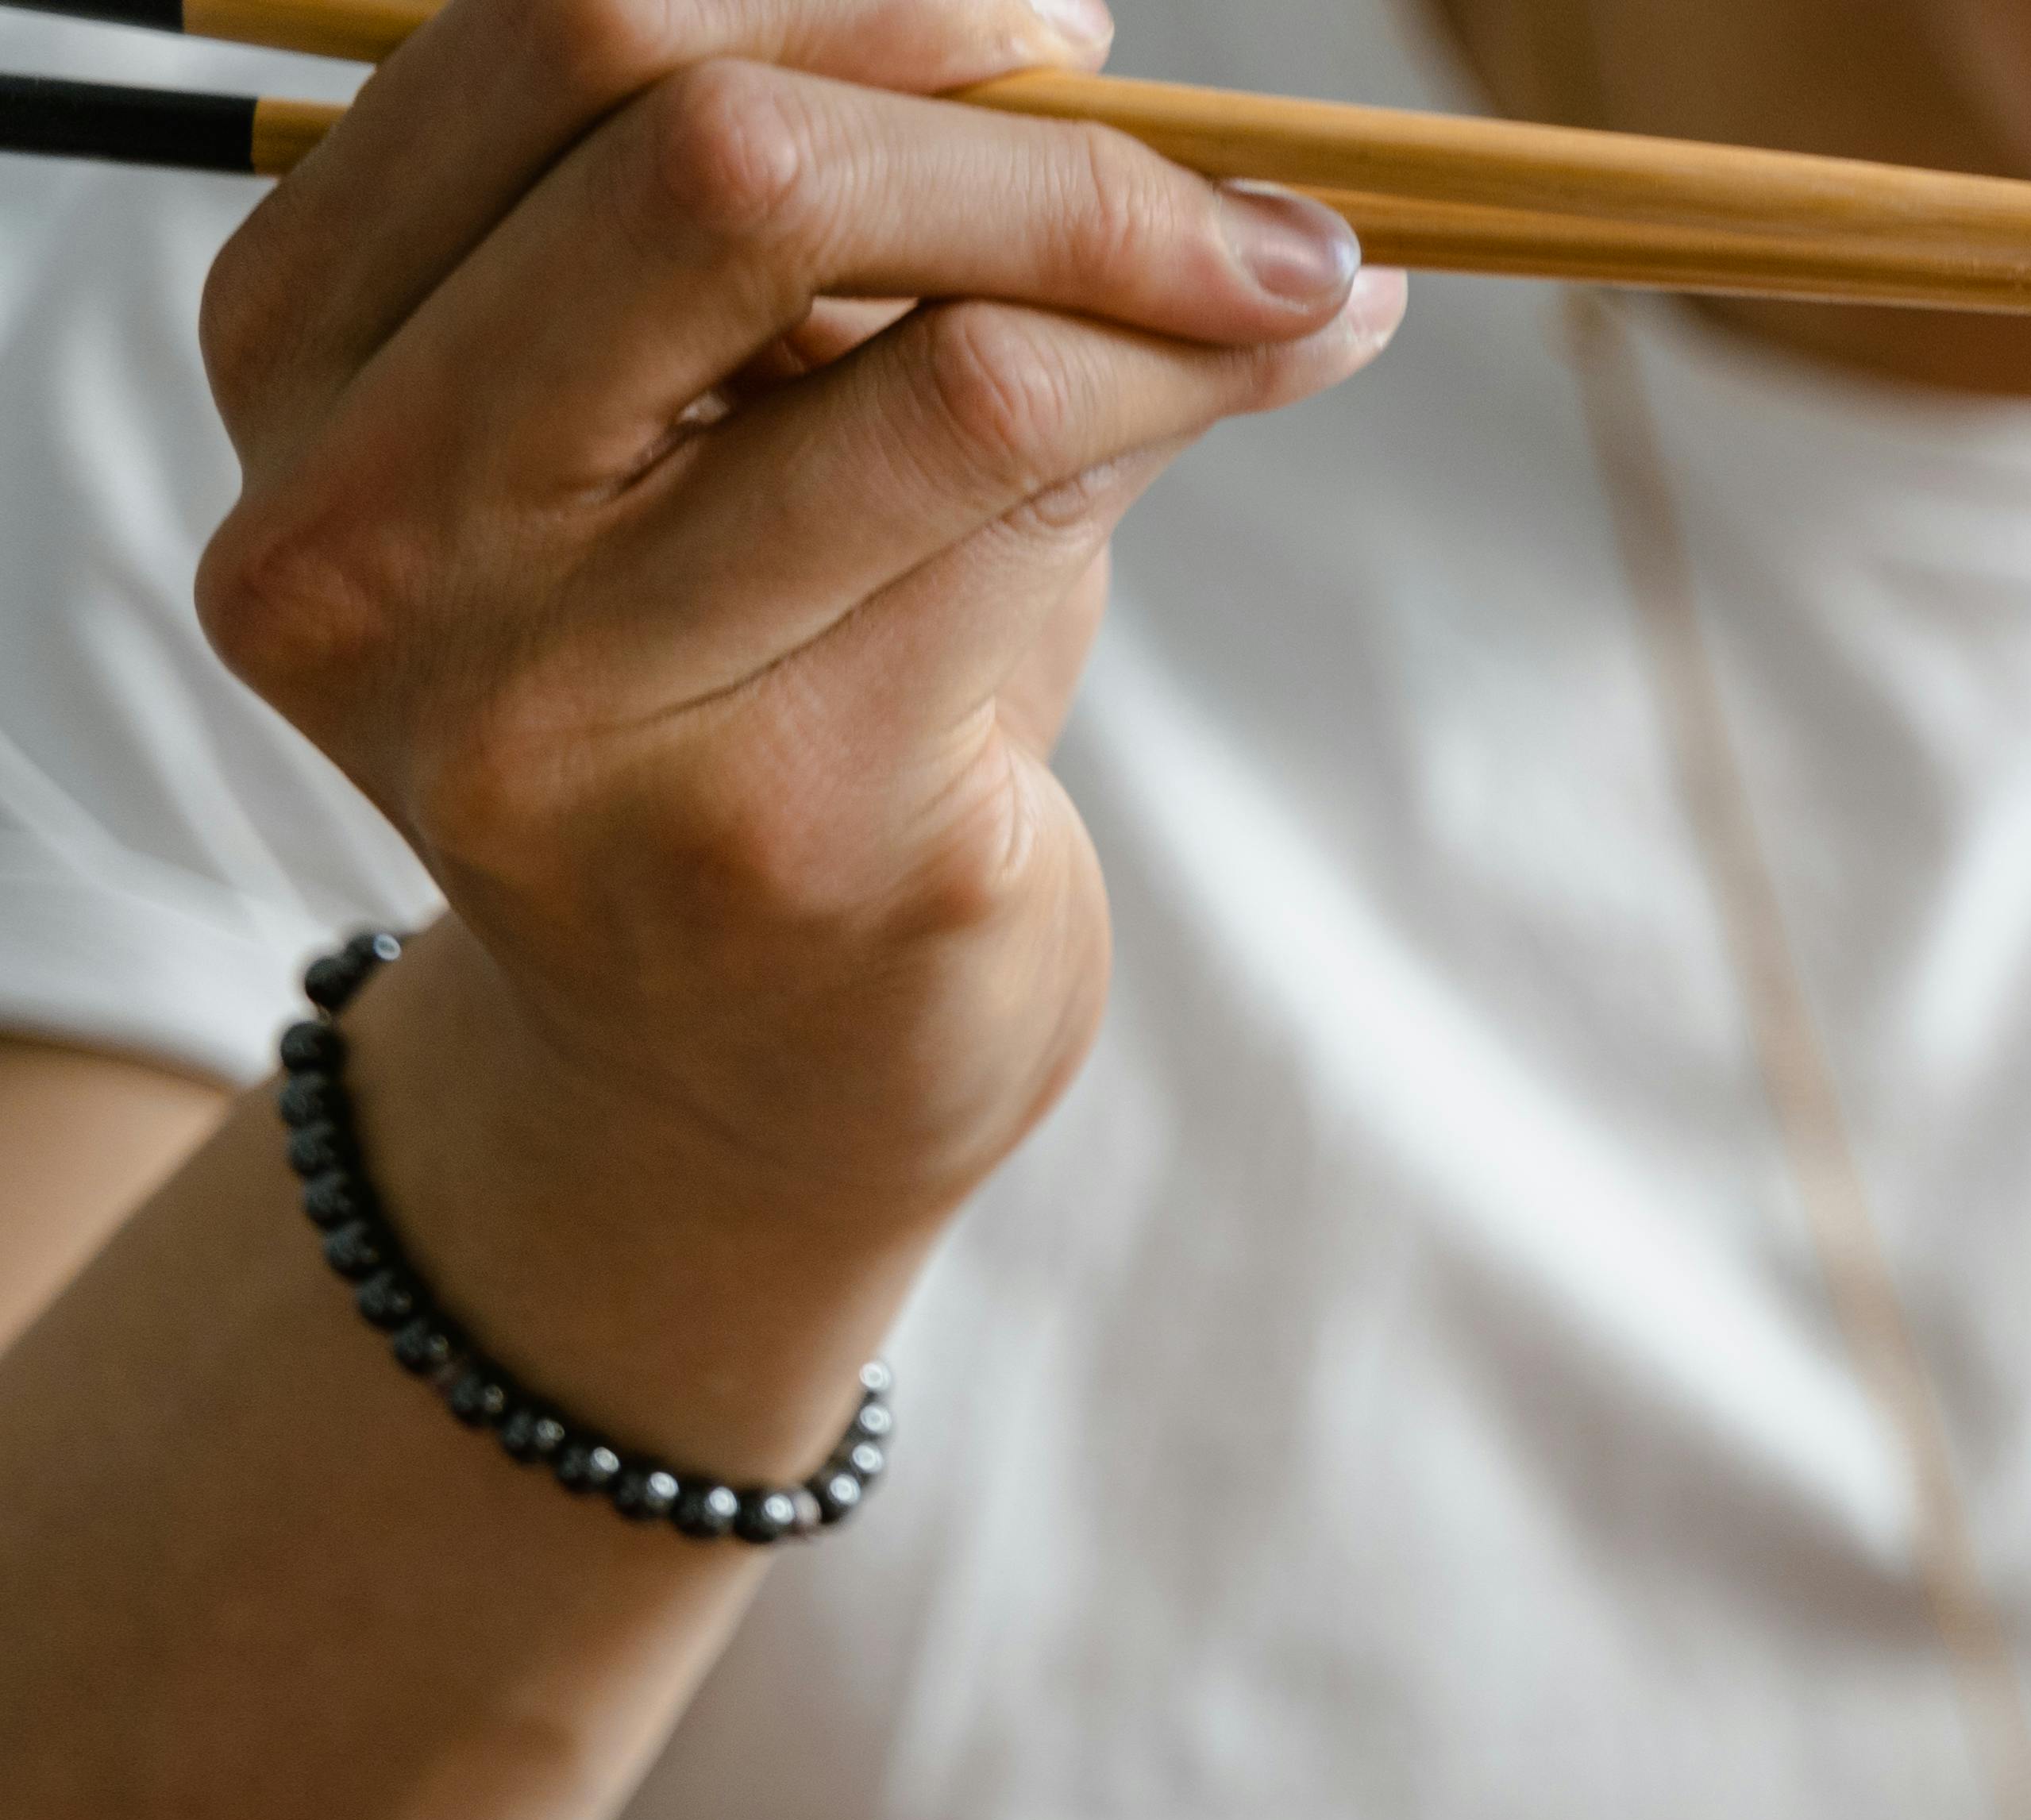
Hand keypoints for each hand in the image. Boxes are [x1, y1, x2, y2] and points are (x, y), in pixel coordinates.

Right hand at [187, 0, 1400, 1445]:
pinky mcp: (774, 833)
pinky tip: (1293, 375)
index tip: (1053, 31)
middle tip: (1235, 186)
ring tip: (1302, 285)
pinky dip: (1201, 406)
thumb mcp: (732, 424)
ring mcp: (555, 708)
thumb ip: (825, 233)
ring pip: (942, 360)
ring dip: (1174, 289)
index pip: (554, 46)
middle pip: (722, 170)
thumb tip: (1067, 49)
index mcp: (302, 357)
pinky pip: (1038, 528)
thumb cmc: (765, 687)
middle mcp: (365, 536)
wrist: (755, 1073)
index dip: (853, 0)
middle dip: (1032, 146)